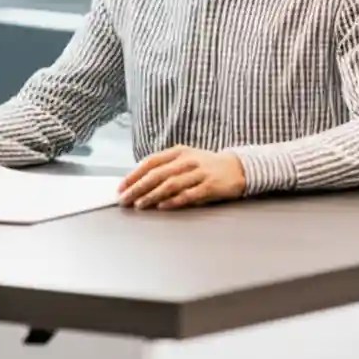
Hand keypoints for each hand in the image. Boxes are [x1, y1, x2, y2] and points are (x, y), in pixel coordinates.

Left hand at [118, 145, 246, 209]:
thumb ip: (165, 167)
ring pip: (170, 184)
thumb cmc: (205, 166)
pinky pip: (188, 194)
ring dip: (152, 196)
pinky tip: (162, 206)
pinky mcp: (210, 185)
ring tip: (139, 205)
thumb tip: (138, 182)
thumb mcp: (185, 159)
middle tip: (124, 200)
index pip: (150, 162)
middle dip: (137, 188)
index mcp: (178, 152)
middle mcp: (187, 160)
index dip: (134, 175)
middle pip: (157, 174)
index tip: (121, 187)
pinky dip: (174, 201)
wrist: (238, 168)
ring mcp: (199, 172)